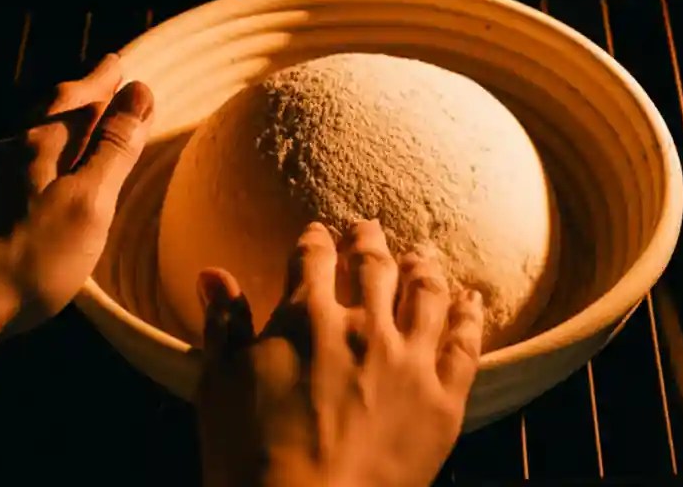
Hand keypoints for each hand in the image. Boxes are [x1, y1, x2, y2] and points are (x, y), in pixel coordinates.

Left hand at [0, 53, 154, 331]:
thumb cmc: (36, 255)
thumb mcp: (90, 201)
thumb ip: (114, 148)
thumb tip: (139, 91)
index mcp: (43, 145)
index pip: (81, 101)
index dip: (103, 83)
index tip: (118, 64)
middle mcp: (11, 149)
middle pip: (49, 108)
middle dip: (80, 90)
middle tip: (101, 75)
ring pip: (26, 131)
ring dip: (53, 116)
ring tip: (70, 114)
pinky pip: (9, 160)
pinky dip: (32, 149)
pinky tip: (30, 167)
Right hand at [196, 220, 483, 486]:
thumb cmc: (248, 453)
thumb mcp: (220, 382)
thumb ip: (223, 323)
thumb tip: (212, 273)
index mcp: (307, 317)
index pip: (313, 259)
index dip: (314, 241)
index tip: (317, 233)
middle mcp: (363, 326)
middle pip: (373, 266)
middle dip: (369, 242)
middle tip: (369, 228)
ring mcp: (408, 361)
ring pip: (425, 294)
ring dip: (423, 268)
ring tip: (422, 256)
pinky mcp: (442, 400)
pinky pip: (464, 345)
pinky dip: (468, 316)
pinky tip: (470, 300)